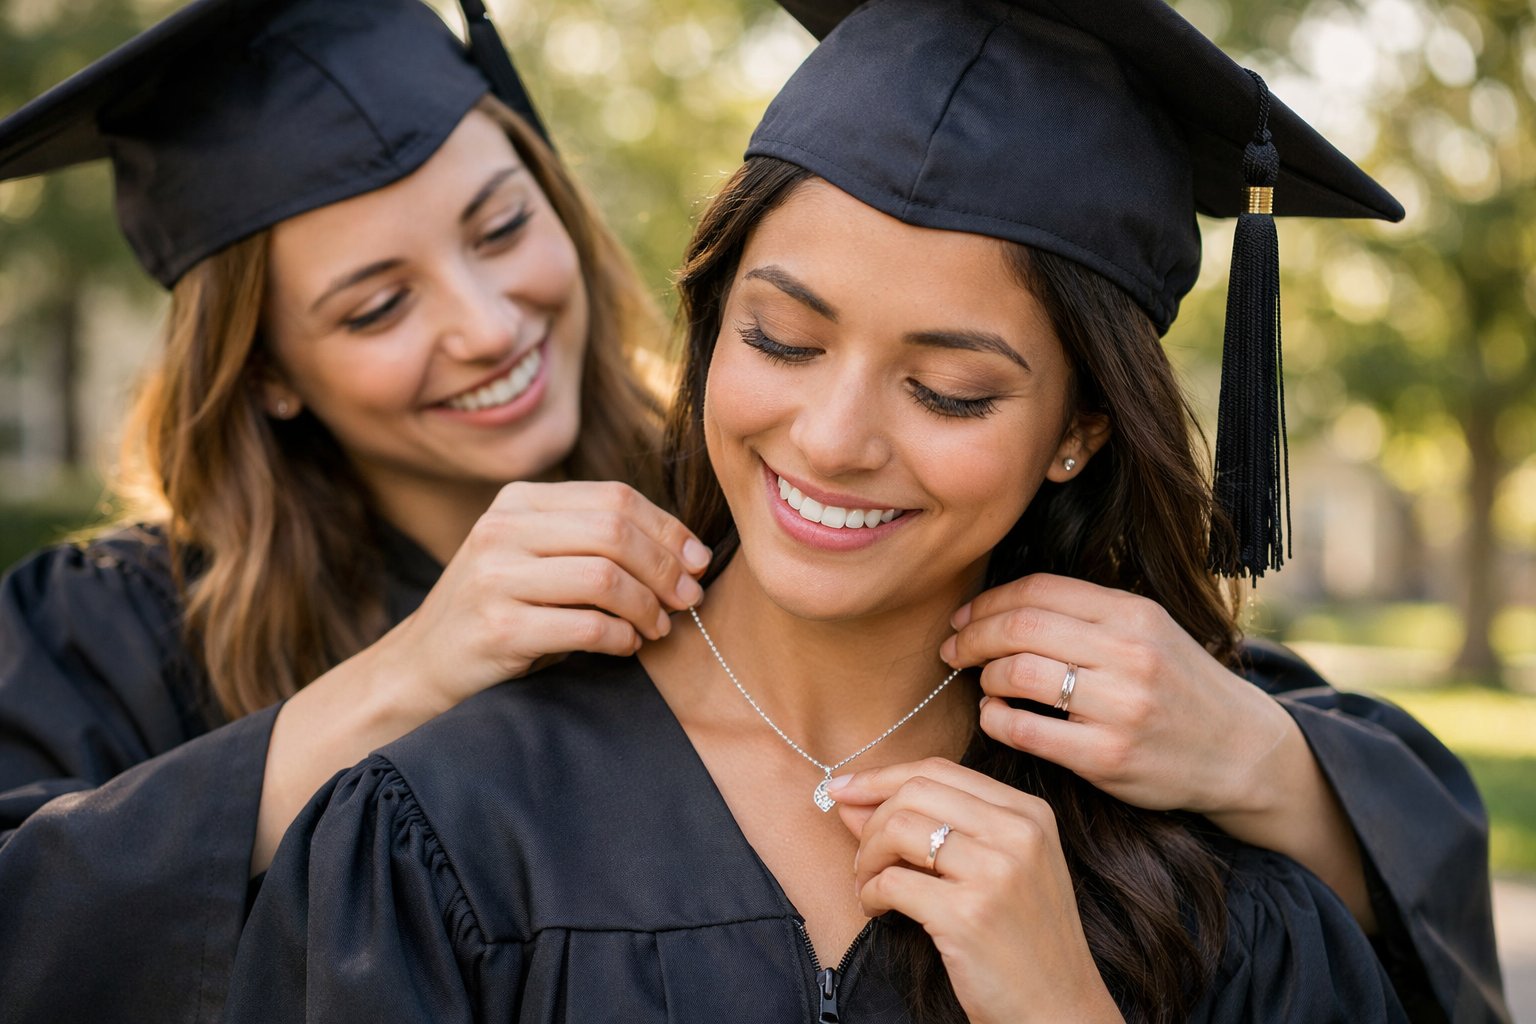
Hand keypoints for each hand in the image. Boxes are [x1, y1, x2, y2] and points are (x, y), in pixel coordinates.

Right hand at [376, 481, 709, 714]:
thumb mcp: (533, 557)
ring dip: (647, 606)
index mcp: (518, 502)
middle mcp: (502, 530)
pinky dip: (620, 637)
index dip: (667, 529)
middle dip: (665, 568)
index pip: (614, 498)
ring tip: (659, 627)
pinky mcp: (497, 629)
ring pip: (605, 577)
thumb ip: (590, 541)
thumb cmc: (498, 611)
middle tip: (688, 599)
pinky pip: (585, 626)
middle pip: (615, 532)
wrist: (421, 666)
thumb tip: (685, 551)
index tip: (697, 561)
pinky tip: (627, 645)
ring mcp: (495, 578)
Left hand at [831, 759, 1121, 1023]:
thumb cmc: (1022, 939)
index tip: (843, 789)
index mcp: (1028, 812)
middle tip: (862, 858)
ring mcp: (996, 871)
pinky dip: (871, 893)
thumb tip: (851, 797)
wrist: (1058, 1009)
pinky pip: (892, 881)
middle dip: (870, 820)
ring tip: (869, 885)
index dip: (881, 777)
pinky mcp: (968, 914)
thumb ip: (932, 825)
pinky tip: (878, 909)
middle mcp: (1018, 832)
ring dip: (866, 858)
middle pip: (914, 792)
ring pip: (897, 828)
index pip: (938, 769)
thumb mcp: (995, 868)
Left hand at [940, 573, 1292, 816]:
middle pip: (1019, 628)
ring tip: (982, 682)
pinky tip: (995, 715)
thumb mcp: (1148, 631)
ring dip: (985, 676)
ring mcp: (1121, 707)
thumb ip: (1086, 613)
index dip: (987, 602)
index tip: (963, 617)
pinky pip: (1027, 731)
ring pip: (1018, 674)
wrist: (1242, 750)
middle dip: (972, 636)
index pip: (1038, 591)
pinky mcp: (1109, 757)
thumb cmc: (1178, 685)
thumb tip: (1000, 605)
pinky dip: (996, 719)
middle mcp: (1130, 654)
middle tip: (954, 649)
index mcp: (1135, 613)